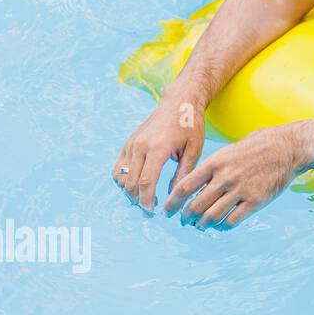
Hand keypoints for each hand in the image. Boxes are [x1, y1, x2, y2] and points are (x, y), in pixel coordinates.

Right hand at [113, 92, 205, 212]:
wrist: (179, 102)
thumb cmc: (191, 125)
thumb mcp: (194, 149)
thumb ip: (183, 173)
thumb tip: (175, 195)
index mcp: (158, 148)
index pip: (146, 182)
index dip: (147, 200)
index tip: (152, 211)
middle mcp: (140, 146)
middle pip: (131, 182)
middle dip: (138, 199)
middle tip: (150, 209)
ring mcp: (131, 144)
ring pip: (121, 176)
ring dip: (129, 191)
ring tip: (144, 197)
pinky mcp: (128, 143)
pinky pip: (119, 167)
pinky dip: (124, 180)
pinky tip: (138, 185)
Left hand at [165, 123, 313, 229]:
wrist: (288, 147)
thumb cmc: (258, 146)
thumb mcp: (229, 151)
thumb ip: (213, 168)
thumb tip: (196, 185)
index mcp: (215, 163)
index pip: (184, 187)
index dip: (172, 203)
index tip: (167, 211)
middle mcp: (225, 177)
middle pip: (195, 205)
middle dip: (186, 217)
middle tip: (185, 221)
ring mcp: (241, 190)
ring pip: (212, 216)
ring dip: (203, 224)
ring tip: (201, 225)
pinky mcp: (256, 201)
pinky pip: (233, 220)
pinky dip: (223, 226)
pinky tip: (221, 225)